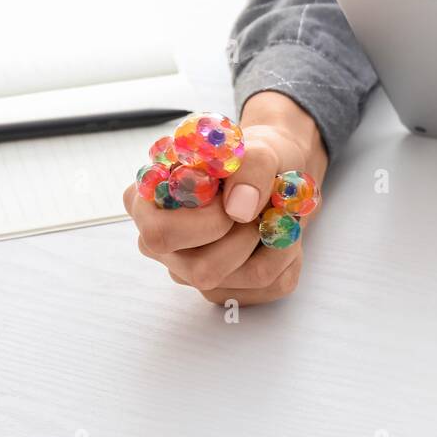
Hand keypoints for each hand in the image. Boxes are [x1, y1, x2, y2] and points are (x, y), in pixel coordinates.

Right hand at [122, 91, 328, 304]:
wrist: (277, 175)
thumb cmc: (254, 162)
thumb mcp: (260, 148)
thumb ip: (250, 167)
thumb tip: (239, 207)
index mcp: (148, 203)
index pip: (161, 234)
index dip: (210, 219)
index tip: (233, 193)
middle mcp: (161, 244)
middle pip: (202, 271)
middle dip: (246, 237)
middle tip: (259, 208)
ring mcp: (189, 271)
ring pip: (243, 280)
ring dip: (275, 242)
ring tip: (275, 214)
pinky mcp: (223, 289)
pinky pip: (270, 286)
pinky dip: (288, 256)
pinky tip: (279, 233)